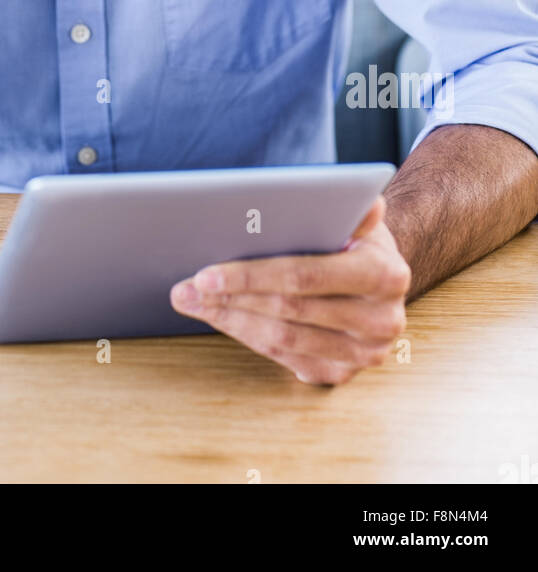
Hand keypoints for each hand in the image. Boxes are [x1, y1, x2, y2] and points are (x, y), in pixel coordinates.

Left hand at [169, 196, 410, 384]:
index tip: (206, 273)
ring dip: (230, 319)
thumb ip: (350, 207)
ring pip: (282, 339)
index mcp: (385, 275)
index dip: (250, 276)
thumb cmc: (354, 236)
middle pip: (288, 311)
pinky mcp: (343, 373)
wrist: (380, 275)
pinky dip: (247, 335)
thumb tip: (362, 197)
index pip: (305, 277)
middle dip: (230, 298)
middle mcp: (382, 321)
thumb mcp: (357, 214)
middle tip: (187, 287)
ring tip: (192, 300)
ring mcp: (364, 354)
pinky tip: (220, 316)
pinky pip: (285, 358)